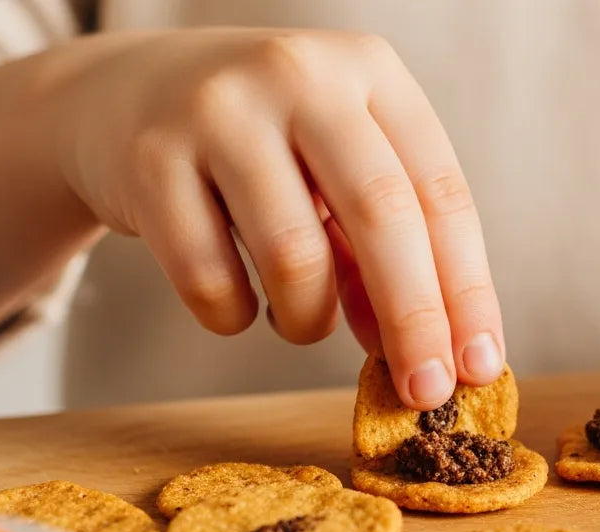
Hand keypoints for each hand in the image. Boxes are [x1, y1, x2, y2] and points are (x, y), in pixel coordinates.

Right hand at [44, 29, 502, 407]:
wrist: (119, 95)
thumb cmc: (261, 147)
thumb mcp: (334, 169)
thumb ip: (382, 249)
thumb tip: (425, 356)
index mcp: (369, 70)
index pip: (440, 193)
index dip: (467, 290)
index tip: (480, 367)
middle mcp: (299, 75)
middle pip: (382, 214)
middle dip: (413, 319)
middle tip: (424, 392)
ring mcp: (219, 111)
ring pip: (294, 255)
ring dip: (309, 320)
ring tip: (300, 319)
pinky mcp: (150, 159)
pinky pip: (210, 279)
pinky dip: (234, 316)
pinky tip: (238, 300)